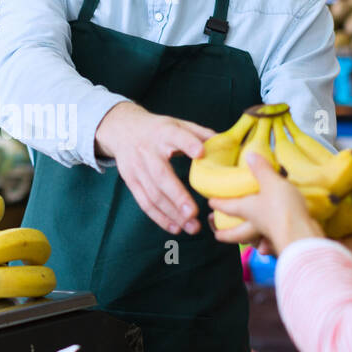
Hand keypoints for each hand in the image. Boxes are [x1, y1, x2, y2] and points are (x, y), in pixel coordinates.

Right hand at [95, 102, 215, 234]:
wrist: (123, 129)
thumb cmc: (158, 129)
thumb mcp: (177, 124)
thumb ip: (201, 134)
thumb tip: (228, 145)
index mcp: (164, 133)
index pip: (176, 136)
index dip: (187, 144)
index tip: (200, 153)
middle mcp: (148, 151)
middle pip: (161, 175)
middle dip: (177, 195)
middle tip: (193, 213)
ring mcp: (137, 168)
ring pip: (153, 194)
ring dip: (172, 213)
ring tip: (192, 227)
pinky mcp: (131, 181)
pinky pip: (145, 203)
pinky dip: (160, 217)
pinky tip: (175, 227)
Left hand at [208, 152, 323, 254]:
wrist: (302, 234)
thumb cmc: (281, 208)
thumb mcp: (271, 182)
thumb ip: (261, 169)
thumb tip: (250, 155)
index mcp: (247, 209)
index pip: (228, 206)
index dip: (218, 204)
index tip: (210, 203)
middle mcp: (255, 224)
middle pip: (237, 233)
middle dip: (226, 234)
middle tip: (218, 235)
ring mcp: (270, 234)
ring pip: (255, 241)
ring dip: (251, 242)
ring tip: (249, 242)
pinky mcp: (285, 239)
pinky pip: (273, 242)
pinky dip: (271, 243)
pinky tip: (275, 243)